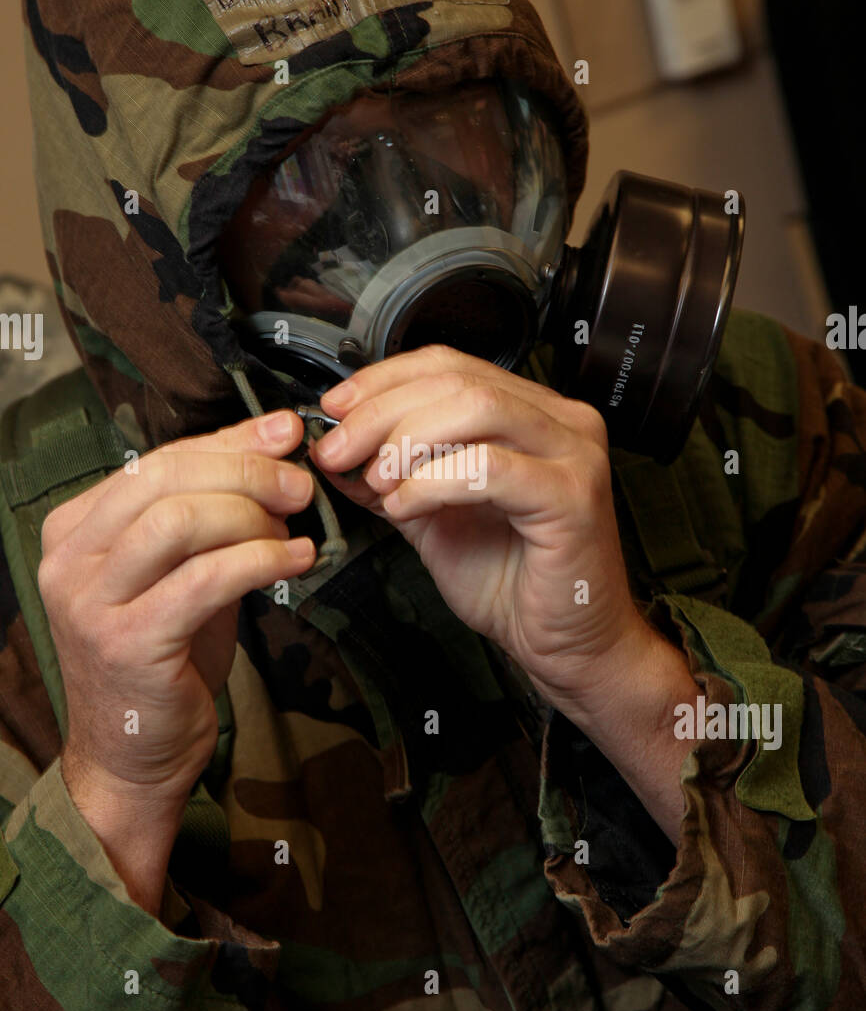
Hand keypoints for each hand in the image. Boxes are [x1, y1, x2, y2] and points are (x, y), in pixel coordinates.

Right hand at [38, 411, 315, 908]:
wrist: (133, 753)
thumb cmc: (163, 657)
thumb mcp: (183, 569)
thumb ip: (215, 509)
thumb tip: (273, 442)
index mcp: (75, 528)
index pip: (157, 461)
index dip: (229, 440)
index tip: (286, 433)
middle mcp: (70, 558)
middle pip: (166, 480)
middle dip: (246, 471)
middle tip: (300, 485)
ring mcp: (90, 601)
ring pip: (179, 521)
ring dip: (252, 516)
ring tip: (293, 529)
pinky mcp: (126, 642)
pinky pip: (203, 580)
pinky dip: (259, 561)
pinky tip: (295, 561)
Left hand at [313, 346, 696, 841]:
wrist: (566, 647)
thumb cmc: (514, 585)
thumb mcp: (434, 517)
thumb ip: (393, 476)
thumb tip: (338, 447)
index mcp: (532, 413)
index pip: (449, 364)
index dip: (384, 379)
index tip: (336, 409)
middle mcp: (561, 422)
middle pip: (457, 380)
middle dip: (381, 413)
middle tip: (338, 451)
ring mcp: (573, 455)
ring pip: (476, 408)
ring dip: (405, 441)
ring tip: (375, 482)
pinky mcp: (572, 498)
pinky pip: (490, 468)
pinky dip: (433, 483)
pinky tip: (406, 507)